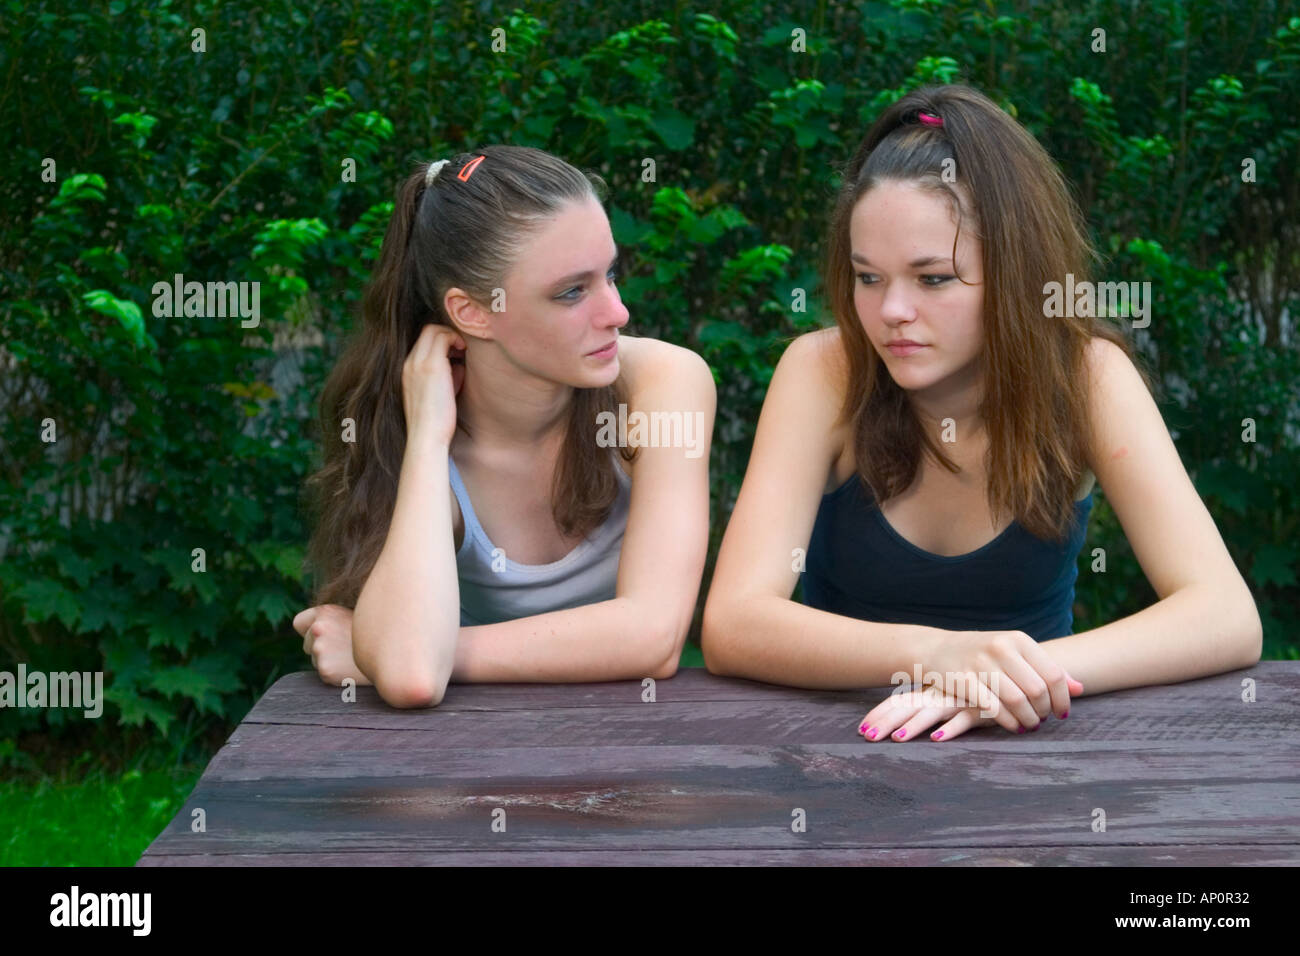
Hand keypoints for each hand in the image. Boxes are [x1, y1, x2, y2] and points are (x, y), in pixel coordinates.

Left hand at [294, 604, 372, 686]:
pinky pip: (324, 672)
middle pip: (306, 643)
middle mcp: (318, 628)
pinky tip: (350, 668)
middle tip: (345, 648)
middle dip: (320, 647)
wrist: (392, 654)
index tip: (324, 635)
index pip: (299, 622)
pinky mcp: (325, 668)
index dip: (309, 630)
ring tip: (350, 657)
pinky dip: (335, 674)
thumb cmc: (374, 635)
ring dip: (328, 660)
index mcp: (324, 612)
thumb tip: (315, 628)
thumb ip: (332, 620)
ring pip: (315, 659)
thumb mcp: (353, 617)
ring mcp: (320, 649)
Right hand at [402, 323, 465, 448]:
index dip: (440, 339)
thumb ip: (444, 377)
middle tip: (461, 348)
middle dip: (447, 333)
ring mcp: (418, 363)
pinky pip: (443, 337)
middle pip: (427, 330)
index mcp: (407, 370)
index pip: (422, 340)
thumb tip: (459, 365)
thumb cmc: (435, 422)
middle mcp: (409, 363)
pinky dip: (455, 339)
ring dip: (452, 336)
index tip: (455, 352)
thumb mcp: (435, 394)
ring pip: (434, 330)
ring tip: (463, 350)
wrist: (426, 437)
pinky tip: (464, 351)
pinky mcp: (431, 366)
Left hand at [858, 685, 1022, 742]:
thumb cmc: (982, 687)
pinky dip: (951, 728)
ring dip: (913, 726)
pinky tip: (937, 738)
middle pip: (908, 708)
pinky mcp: (980, 707)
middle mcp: (941, 694)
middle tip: (866, 735)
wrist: (1018, 670)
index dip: (881, 714)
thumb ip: (936, 704)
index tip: (861, 728)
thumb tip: (910, 719)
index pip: (901, 702)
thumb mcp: (956, 695)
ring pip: (931, 712)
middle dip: (886, 722)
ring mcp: (959, 699)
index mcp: (932, 691)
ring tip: (897, 739)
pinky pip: (964, 718)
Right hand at [922, 629, 1082, 732]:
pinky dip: (1007, 722)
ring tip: (1029, 725)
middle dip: (1043, 712)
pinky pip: (993, 708)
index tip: (1061, 713)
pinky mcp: (963, 680)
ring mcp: (980, 663)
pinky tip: (1012, 725)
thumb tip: (1079, 689)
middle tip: (1041, 720)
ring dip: (1028, 720)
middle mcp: (1000, 647)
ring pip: (1017, 701)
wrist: (939, 649)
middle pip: (1037, 690)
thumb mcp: (1016, 653)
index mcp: (1018, 639)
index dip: (1062, 699)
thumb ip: (1046, 668)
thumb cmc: (985, 654)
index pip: (1054, 675)